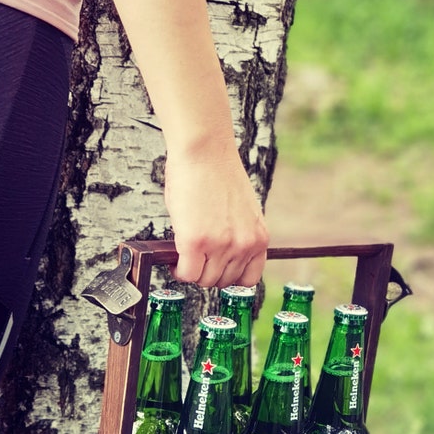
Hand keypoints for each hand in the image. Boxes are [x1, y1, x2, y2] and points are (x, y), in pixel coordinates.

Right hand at [163, 141, 268, 288]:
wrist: (205, 151)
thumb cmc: (218, 174)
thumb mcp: (241, 212)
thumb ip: (235, 236)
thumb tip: (217, 256)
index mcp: (258, 238)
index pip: (248, 279)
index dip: (228, 275)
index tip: (216, 268)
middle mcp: (243, 245)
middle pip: (223, 281)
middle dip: (207, 272)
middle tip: (195, 259)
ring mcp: (221, 245)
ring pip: (204, 280)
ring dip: (192, 271)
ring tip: (184, 256)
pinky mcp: (195, 242)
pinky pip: (186, 273)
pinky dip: (178, 270)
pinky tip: (174, 258)